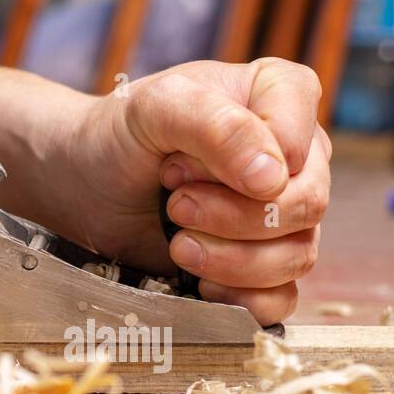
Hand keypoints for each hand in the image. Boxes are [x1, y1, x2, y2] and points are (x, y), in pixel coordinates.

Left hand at [51, 59, 329, 325]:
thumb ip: (215, 126)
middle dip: (232, 215)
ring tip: (177, 242)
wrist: (87, 183)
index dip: (239, 162)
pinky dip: (239, 297)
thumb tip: (273, 177)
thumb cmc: (123, 135)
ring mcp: (286, 212)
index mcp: (282, 96)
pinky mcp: (266, 264)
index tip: (177, 164)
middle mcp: (297, 155)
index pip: (300, 139)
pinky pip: (282, 297)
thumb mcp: (154, 108)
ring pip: (297, 255)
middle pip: (306, 203)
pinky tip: (199, 279)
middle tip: (174, 205)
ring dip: (230, 259)